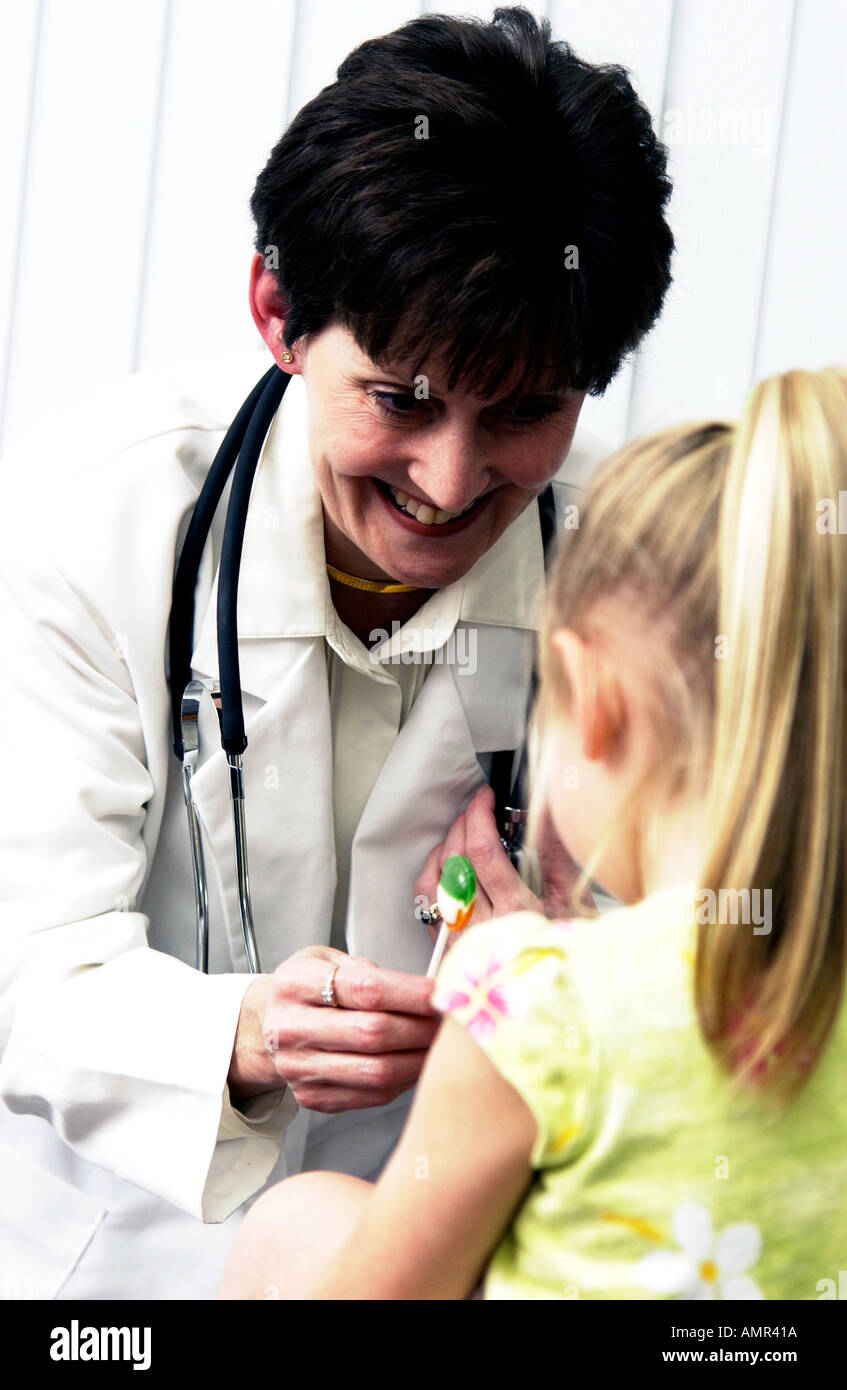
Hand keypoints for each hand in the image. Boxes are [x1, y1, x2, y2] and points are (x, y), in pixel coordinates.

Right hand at [228, 947, 439, 1112]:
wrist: (265, 1025)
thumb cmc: (307, 987)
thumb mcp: (327, 959)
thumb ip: (368, 971)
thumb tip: (425, 991)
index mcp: (295, 983)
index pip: (366, 989)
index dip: (412, 993)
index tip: (444, 993)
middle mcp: (290, 1028)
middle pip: (374, 1033)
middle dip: (422, 1028)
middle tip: (450, 1021)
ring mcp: (299, 1067)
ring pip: (377, 1071)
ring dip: (420, 1059)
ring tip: (440, 1045)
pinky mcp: (312, 1096)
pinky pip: (371, 1095)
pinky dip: (404, 1081)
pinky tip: (416, 1064)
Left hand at [415, 785, 587, 941]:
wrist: (552, 996)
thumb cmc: (566, 950)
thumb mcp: (572, 900)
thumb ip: (556, 853)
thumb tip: (544, 812)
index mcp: (515, 912)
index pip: (484, 851)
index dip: (480, 816)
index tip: (487, 798)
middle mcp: (481, 927)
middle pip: (456, 860)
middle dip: (463, 824)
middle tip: (477, 809)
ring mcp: (458, 939)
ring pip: (435, 878)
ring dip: (446, 846)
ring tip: (463, 832)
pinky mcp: (446, 948)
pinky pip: (426, 901)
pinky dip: (433, 873)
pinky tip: (448, 863)